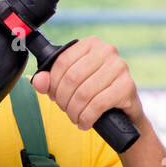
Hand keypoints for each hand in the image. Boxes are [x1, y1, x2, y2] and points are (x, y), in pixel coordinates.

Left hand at [30, 36, 146, 133]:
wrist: (125, 111)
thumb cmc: (95, 92)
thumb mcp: (70, 84)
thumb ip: (50, 81)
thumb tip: (37, 81)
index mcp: (90, 44)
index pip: (62, 61)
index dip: (53, 83)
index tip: (53, 96)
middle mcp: (107, 51)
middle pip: (72, 78)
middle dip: (63, 99)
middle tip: (65, 109)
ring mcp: (119, 67)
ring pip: (84, 93)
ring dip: (74, 111)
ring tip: (75, 117)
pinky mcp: (127, 86)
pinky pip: (98, 104)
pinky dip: (87, 117)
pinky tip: (85, 122)